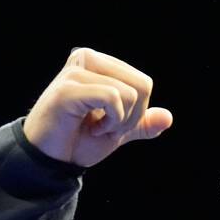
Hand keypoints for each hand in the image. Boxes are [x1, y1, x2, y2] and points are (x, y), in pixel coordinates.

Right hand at [22, 47, 173, 167]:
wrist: (51, 160)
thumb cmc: (79, 141)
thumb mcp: (118, 132)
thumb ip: (141, 123)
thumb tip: (168, 117)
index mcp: (100, 64)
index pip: (144, 83)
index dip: (137, 112)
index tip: (111, 123)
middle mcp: (87, 58)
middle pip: (143, 85)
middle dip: (131, 117)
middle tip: (105, 127)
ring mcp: (76, 71)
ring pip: (129, 93)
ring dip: (118, 122)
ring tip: (95, 127)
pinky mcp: (68, 88)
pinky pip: (112, 98)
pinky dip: (110, 122)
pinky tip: (90, 128)